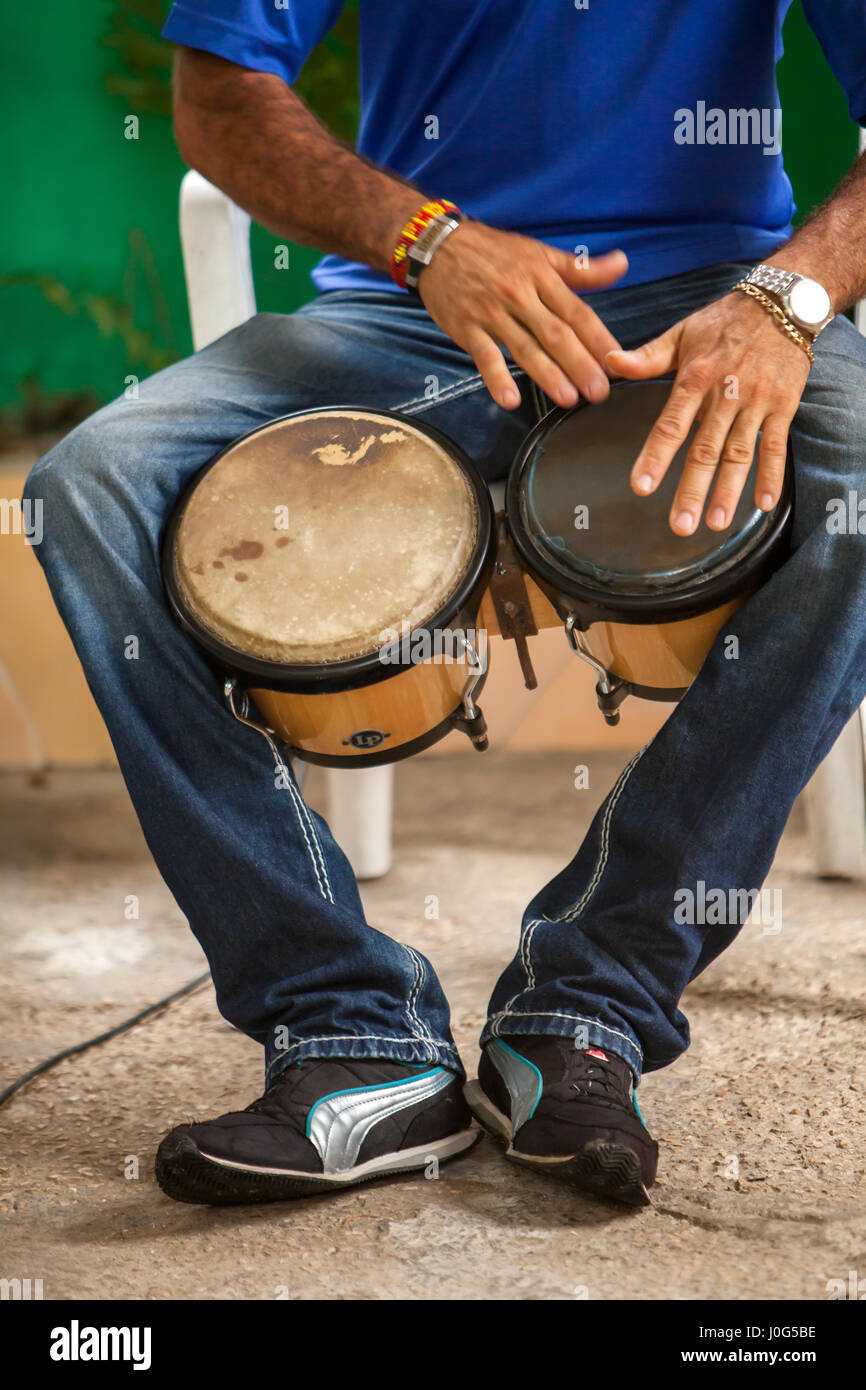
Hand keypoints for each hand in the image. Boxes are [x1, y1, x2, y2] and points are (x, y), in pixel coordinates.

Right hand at [417, 219, 627, 410]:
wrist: (437, 245)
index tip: (616, 360)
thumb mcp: (539, 253)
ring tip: (568, 399)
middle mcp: (518, 295)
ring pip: (524, 348)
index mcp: (540, 276)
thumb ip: (581, 268)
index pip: (576, 312)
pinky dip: (496, 379)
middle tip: (599, 392)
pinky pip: (484, 357)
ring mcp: (491, 313)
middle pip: (555, 334)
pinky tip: (511, 401)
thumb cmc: (493, 252)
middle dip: (579, 364)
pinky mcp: (466, 328)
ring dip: (547, 375)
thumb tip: (623, 264)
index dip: (597, 338)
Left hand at [606, 291, 809, 535]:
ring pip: (740, 453)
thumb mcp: (682, 332)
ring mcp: (756, 401)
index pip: (671, 424)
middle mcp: (725, 393)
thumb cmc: (724, 321)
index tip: (641, 487)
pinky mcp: (783, 405)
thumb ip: (646, 357)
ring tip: (716, 523)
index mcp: (694, 377)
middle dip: (692, 489)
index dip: (656, 456)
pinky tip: (764, 504)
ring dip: (729, 490)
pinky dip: (772, 474)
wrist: (783, 300)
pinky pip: (776, 444)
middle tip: (680, 525)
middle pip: (706, 449)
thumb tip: (609, 362)